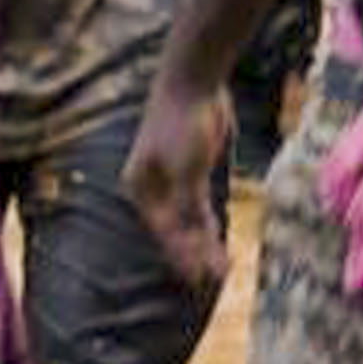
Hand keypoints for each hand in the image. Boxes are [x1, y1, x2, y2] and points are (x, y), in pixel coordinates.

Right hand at [121, 73, 235, 292]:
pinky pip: (199, 205)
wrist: (193, 84)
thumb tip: (195, 241)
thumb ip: (190, 207)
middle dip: (194, 254)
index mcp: (140, 189)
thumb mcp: (186, 170)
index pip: (164, 232)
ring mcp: (172, 179)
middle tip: (217, 278)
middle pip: (174, 230)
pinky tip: (218, 237)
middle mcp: (153, 188)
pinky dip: (208, 222)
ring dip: (203, 241)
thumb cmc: (181, 125)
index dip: (184, 257)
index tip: (203, 280)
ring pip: (188, 219)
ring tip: (221, 265)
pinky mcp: (192, 169)